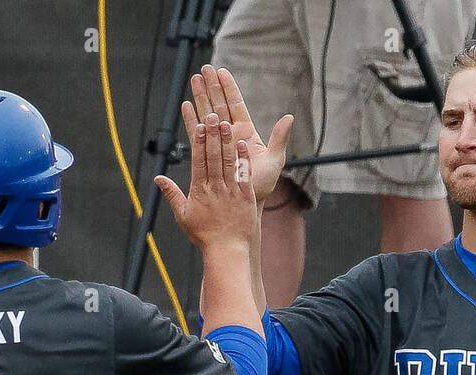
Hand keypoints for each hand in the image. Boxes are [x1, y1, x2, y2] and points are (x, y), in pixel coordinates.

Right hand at [155, 105, 257, 249]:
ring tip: (226, 124)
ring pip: (227, 162)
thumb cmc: (204, 235)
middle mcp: (214, 188)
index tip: (199, 126)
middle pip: (213, 157)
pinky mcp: (245, 196)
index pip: (198, 161)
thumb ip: (172, 194)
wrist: (226, 251)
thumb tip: (158, 179)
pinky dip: (242, 159)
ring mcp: (230, 191)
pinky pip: (243, 174)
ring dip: (226, 142)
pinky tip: (242, 144)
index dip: (198, 142)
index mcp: (199, 191)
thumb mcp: (183, 215)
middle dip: (212, 135)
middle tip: (212, 116)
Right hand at [188, 64, 292, 205]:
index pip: (236, 105)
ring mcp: (218, 144)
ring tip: (193, 80)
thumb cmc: (262, 186)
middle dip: (211, 87)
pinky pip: (197, 134)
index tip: (221, 71)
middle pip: (219, 106)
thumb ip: (280, 137)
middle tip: (204, 69)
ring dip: (200, 98)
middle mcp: (231, 136)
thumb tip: (289, 117)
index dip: (228, 88)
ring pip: (207, 115)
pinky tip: (186, 106)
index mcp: (246, 133)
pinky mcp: (207, 154)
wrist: (246, 203)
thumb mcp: (275, 160)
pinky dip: (191, 120)